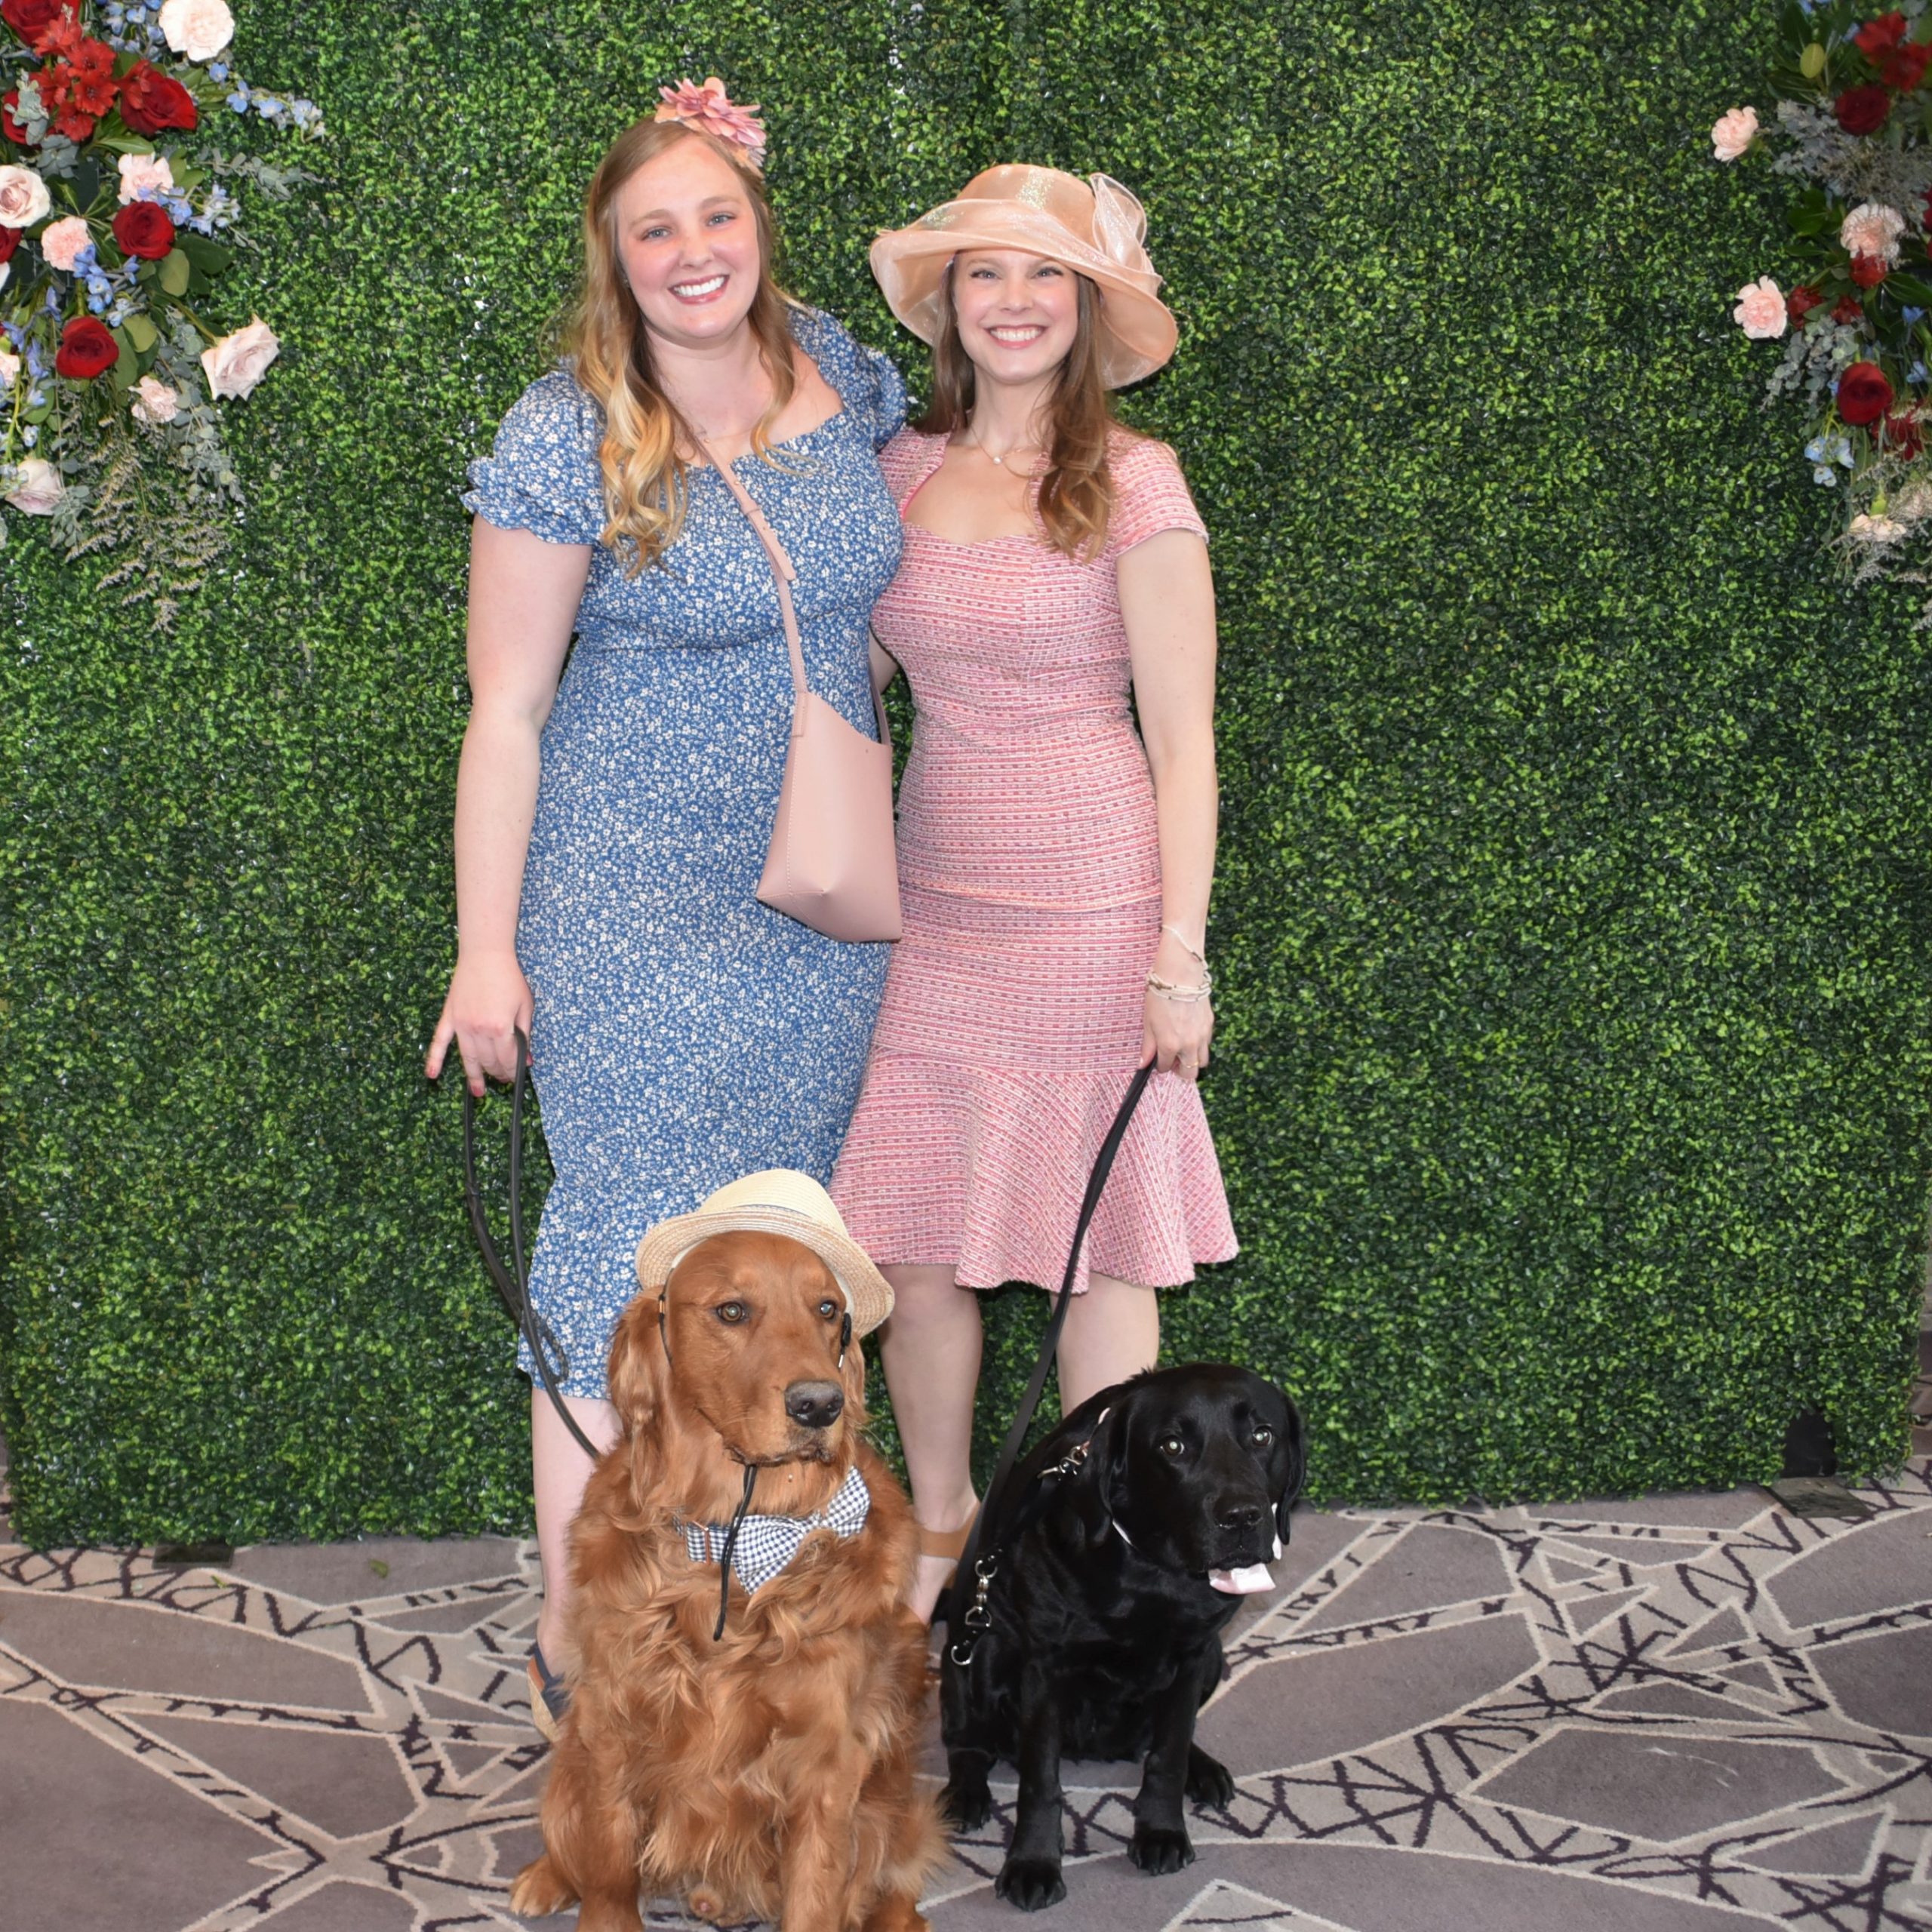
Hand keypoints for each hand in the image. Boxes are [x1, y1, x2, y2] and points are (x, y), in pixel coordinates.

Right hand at [425, 949, 533, 1095]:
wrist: (485, 955)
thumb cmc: (509, 978)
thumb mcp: (525, 1005)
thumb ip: (525, 1033)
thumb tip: (526, 1059)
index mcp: (500, 1028)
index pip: (508, 1058)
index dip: (515, 1069)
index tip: (518, 1075)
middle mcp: (479, 1030)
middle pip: (489, 1061)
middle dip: (499, 1073)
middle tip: (504, 1079)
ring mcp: (461, 1025)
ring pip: (468, 1058)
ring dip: (475, 1076)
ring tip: (480, 1090)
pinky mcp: (450, 1018)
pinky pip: (440, 1042)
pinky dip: (434, 1059)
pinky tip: (432, 1075)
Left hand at [1141, 929, 1213, 1082]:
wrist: (1180, 975)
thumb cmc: (1160, 996)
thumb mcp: (1148, 1022)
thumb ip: (1148, 1046)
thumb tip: (1142, 1063)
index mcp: (1170, 1045)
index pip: (1166, 1067)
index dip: (1160, 1065)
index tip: (1157, 1059)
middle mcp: (1189, 1045)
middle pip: (1190, 1073)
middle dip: (1180, 1070)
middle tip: (1173, 1060)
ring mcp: (1202, 1036)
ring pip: (1202, 1061)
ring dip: (1192, 1059)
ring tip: (1183, 1049)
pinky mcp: (1210, 1026)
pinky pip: (1207, 1044)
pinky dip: (1199, 1045)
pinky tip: (1190, 1034)